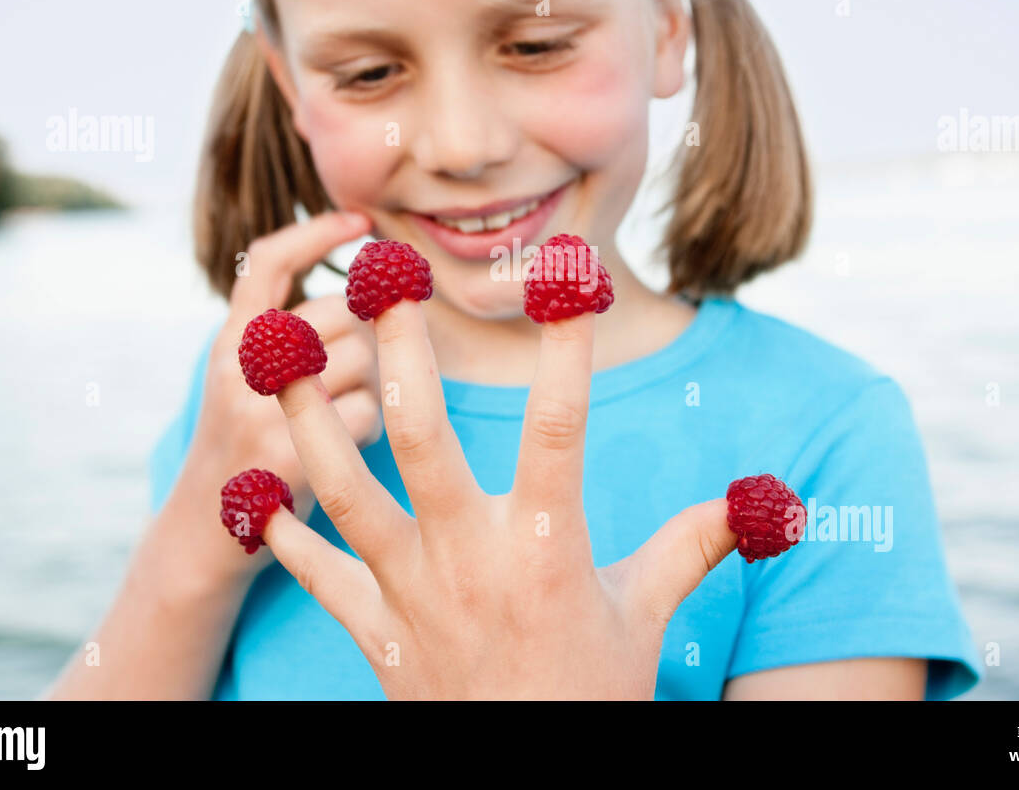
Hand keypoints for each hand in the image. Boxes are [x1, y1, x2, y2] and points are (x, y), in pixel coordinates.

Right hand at [174, 210, 380, 577]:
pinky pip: (368, 414)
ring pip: (364, 361)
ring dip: (375, 388)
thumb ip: (289, 332)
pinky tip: (349, 449)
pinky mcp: (287, 455)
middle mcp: (238, 366)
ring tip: (347, 416)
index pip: (269, 262)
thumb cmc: (250, 443)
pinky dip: (372, 430)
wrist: (206, 533)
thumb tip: (372, 288)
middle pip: (342, 313)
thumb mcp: (247, 378)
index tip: (361, 222)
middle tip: (358, 375)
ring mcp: (259, 410)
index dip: (318, 233)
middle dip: (370, 339)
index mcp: (230, 339)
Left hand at [259, 297, 737, 698]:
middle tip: (385, 279)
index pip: (559, 428)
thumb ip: (693, 545)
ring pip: (343, 491)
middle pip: (421, 437)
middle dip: (401, 352)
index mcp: (545, 547)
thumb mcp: (646, 614)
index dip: (566, 351)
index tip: (565, 282)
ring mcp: (410, 595)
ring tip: (278, 354)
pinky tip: (255, 491)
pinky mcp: (374, 633)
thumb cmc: (590, 695)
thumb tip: (764, 500)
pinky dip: (283, 533)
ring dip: (308, 419)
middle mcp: (469, 558)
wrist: (530, 780)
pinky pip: (316, 575)